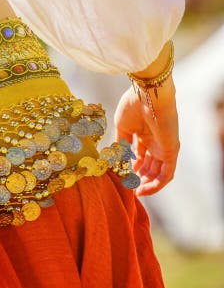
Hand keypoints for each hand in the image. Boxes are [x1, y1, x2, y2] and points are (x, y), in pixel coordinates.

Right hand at [114, 79, 178, 195]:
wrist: (146, 96)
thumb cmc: (133, 106)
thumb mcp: (122, 127)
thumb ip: (121, 142)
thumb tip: (116, 156)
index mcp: (145, 135)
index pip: (142, 156)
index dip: (133, 167)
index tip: (123, 175)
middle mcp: (157, 142)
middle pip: (151, 165)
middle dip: (140, 177)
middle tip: (129, 187)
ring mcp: (165, 147)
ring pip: (159, 172)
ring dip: (148, 184)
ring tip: (135, 192)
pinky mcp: (171, 152)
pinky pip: (166, 174)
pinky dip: (156, 185)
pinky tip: (143, 190)